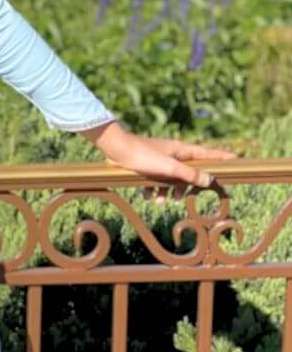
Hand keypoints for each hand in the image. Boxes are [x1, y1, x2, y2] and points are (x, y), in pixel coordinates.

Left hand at [82, 121, 238, 200]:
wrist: (116, 150)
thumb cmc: (143, 156)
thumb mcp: (170, 168)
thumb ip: (190, 175)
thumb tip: (211, 180)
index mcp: (182, 151)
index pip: (208, 154)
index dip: (221, 158)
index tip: (236, 159)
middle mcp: (174, 154)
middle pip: (190, 172)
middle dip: (186, 186)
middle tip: (185, 197)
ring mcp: (161, 160)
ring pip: (171, 179)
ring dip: (166, 191)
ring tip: (161, 200)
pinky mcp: (148, 166)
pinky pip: (157, 181)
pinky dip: (153, 189)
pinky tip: (148, 196)